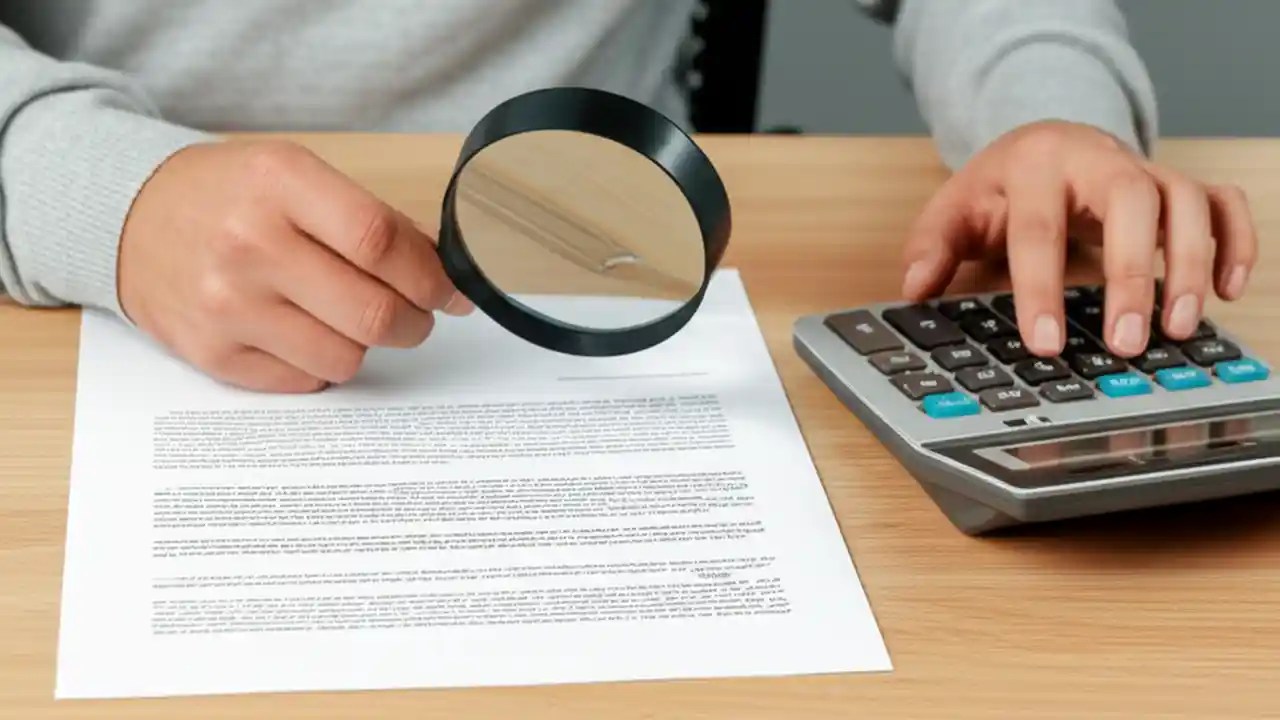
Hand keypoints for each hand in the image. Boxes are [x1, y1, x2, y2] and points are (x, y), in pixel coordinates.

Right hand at [118, 140, 471, 392]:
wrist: (130, 218)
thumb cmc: (229, 196)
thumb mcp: (297, 175)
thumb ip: (374, 219)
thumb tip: (447, 269)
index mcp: (279, 184)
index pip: (381, 242)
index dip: (433, 276)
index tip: (452, 290)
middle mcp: (249, 245)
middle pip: (373, 312)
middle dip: (414, 321)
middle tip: (415, 314)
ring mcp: (227, 305)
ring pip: (346, 357)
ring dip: (366, 345)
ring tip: (349, 318)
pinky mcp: (212, 353)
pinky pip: (306, 381)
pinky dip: (322, 364)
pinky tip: (305, 332)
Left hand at [901, 120, 1257, 357]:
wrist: (1044, 141)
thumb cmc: (1001, 186)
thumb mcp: (955, 207)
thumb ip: (932, 246)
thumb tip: (914, 288)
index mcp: (1035, 164)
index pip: (1039, 231)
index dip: (1041, 290)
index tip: (1045, 343)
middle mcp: (1098, 159)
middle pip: (1129, 204)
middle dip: (1131, 275)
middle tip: (1126, 342)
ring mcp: (1145, 170)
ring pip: (1186, 202)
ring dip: (1189, 266)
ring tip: (1177, 329)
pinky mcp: (1179, 184)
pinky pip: (1223, 203)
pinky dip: (1235, 242)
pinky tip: (1229, 292)